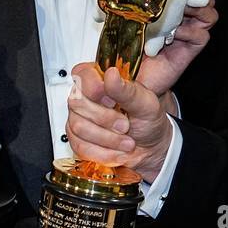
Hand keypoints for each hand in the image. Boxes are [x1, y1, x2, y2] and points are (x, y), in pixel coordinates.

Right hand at [66, 63, 171, 183]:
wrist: (150, 148)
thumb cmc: (148, 121)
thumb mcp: (145, 104)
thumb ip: (127, 90)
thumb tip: (111, 74)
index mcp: (102, 79)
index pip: (83, 74)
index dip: (96, 89)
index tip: (114, 102)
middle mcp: (86, 96)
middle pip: (78, 103)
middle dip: (105, 119)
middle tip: (125, 125)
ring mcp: (78, 117)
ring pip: (79, 126)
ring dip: (108, 139)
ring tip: (127, 141)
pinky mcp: (77, 139)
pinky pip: (80, 146)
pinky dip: (103, 153)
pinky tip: (117, 151)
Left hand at [134, 0, 216, 96]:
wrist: (129, 82)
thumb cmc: (125, 51)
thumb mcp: (123, 23)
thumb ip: (126, 7)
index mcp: (167, 6)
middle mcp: (181, 17)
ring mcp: (188, 32)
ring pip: (208, 13)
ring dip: (195, 8)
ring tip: (180, 10)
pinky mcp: (191, 48)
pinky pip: (201, 35)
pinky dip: (189, 31)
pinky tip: (174, 33)